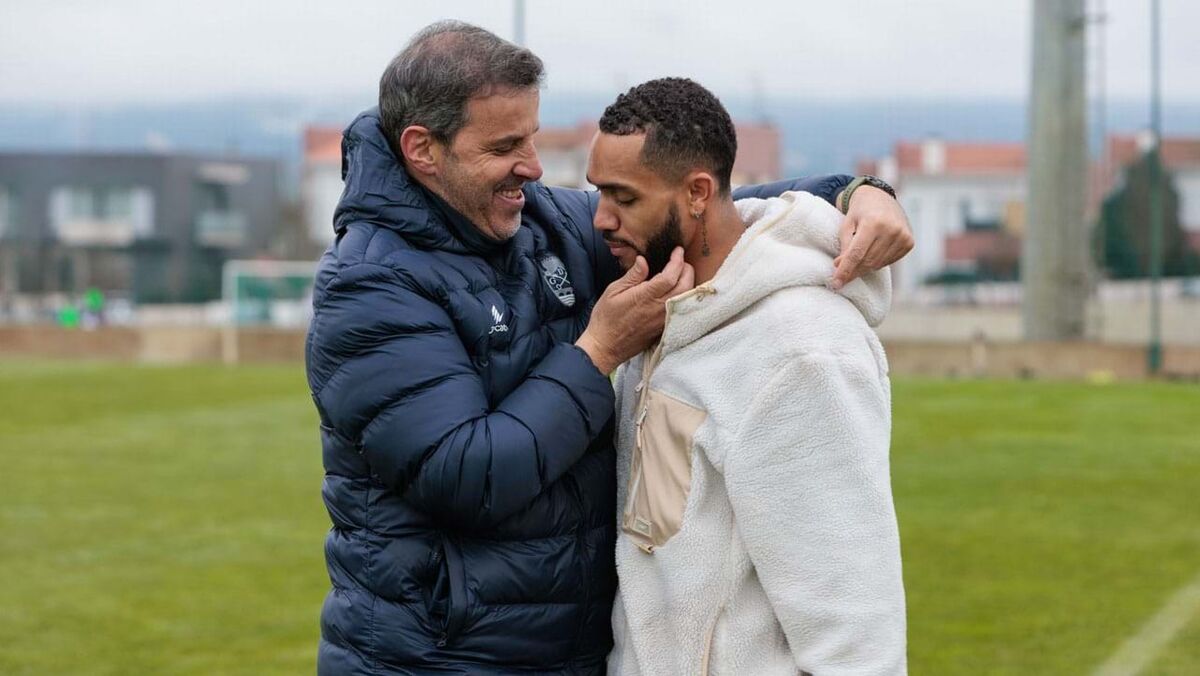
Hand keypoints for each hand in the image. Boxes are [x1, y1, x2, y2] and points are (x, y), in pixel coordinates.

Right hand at [576, 247, 693, 373]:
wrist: (606, 347)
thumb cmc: (606, 318)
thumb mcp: (613, 291)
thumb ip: (632, 275)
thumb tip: (643, 260)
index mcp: (646, 296)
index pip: (671, 275)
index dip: (677, 261)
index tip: (678, 250)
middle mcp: (659, 308)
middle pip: (685, 285)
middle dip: (686, 270)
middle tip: (680, 261)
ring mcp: (664, 319)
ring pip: (686, 297)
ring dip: (688, 283)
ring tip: (680, 273)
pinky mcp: (664, 328)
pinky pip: (680, 308)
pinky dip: (683, 296)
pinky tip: (676, 290)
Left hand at [832, 185, 913, 289]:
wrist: (881, 197)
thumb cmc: (860, 212)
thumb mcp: (847, 224)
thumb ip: (844, 246)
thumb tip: (840, 268)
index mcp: (873, 222)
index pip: (856, 253)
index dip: (845, 271)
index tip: (836, 284)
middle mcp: (891, 229)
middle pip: (867, 261)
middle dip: (853, 271)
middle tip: (841, 275)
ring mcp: (902, 236)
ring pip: (878, 264)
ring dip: (864, 267)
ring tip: (857, 258)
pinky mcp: (909, 242)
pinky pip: (889, 261)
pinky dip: (877, 262)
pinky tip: (872, 252)